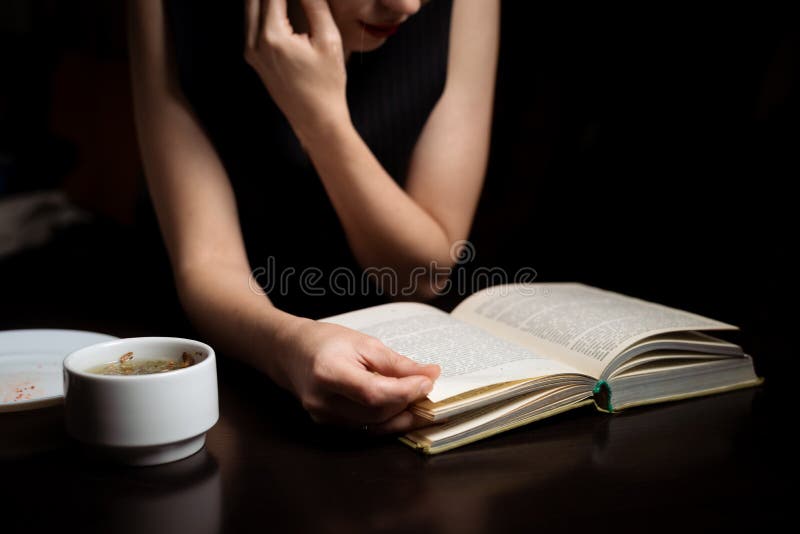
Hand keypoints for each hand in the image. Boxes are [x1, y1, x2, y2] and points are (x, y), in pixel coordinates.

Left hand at [244, 0, 349, 143]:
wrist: (316, 120)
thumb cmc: (327, 84)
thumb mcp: (329, 41)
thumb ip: (316, 6)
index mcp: (273, 37)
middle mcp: (254, 43)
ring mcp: (251, 52)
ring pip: (250, 8)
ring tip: (285, 2)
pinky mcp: (253, 59)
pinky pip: (252, 24)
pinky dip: (262, 10)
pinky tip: (278, 7)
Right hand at [277, 318, 440, 433]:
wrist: (290, 352)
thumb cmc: (325, 341)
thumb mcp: (364, 343)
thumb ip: (397, 363)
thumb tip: (429, 375)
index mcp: (329, 373)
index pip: (374, 393)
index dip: (405, 391)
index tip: (427, 381)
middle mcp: (323, 402)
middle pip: (377, 412)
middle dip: (407, 401)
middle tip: (427, 385)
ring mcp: (323, 418)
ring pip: (374, 425)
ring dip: (401, 414)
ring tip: (418, 397)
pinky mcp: (328, 425)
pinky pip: (365, 428)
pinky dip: (387, 419)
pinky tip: (400, 407)